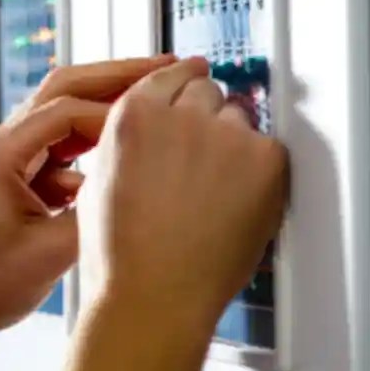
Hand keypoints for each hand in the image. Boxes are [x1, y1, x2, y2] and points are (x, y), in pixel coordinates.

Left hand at [0, 56, 176, 336]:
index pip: (67, 111)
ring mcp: (10, 157)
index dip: (117, 113)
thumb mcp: (48, 254)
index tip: (159, 122)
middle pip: (64, 89)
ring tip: (155, 96)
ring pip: (64, 112)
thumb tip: (139, 185)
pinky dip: (95, 141)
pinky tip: (126, 151)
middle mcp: (2, 145)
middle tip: (168, 63)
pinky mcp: (20, 175)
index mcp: (1, 154)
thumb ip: (94, 214)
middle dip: (117, 75)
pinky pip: (62, 144)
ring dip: (108, 103)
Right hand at [54, 56, 288, 370]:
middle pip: (208, 90)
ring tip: (215, 192)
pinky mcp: (263, 160)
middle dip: (206, 117)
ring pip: (240, 118)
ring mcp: (224, 136)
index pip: (171, 73)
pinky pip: (269, 149)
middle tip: (202, 159)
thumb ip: (127, 139)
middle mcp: (178, 115)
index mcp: (132, 114)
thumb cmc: (120, 256)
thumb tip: (148, 129)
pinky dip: (260, 172)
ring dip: (232, 143)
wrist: (151, 298)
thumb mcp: (99, 180)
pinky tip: (236, 203)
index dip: (183, 86)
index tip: (195, 86)